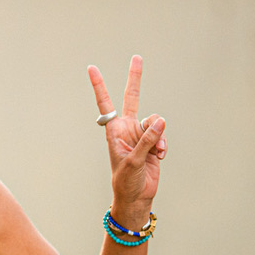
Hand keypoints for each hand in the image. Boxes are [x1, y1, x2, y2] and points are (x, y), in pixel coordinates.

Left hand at [89, 56, 166, 220]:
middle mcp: (127, 129)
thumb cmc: (126, 180)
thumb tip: (160, 119)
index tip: (91, 68)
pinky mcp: (152, 143)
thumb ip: (147, 139)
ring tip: (155, 153)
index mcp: (114, 130)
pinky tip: (159, 157)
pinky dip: (163, 145)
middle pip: (132, 98)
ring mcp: (140, 135)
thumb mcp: (134, 160)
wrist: (136, 196)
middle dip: (135, 79)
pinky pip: (162, 135)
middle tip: (137, 58)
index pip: (106, 104)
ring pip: (155, 122)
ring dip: (158, 137)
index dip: (99, 86)